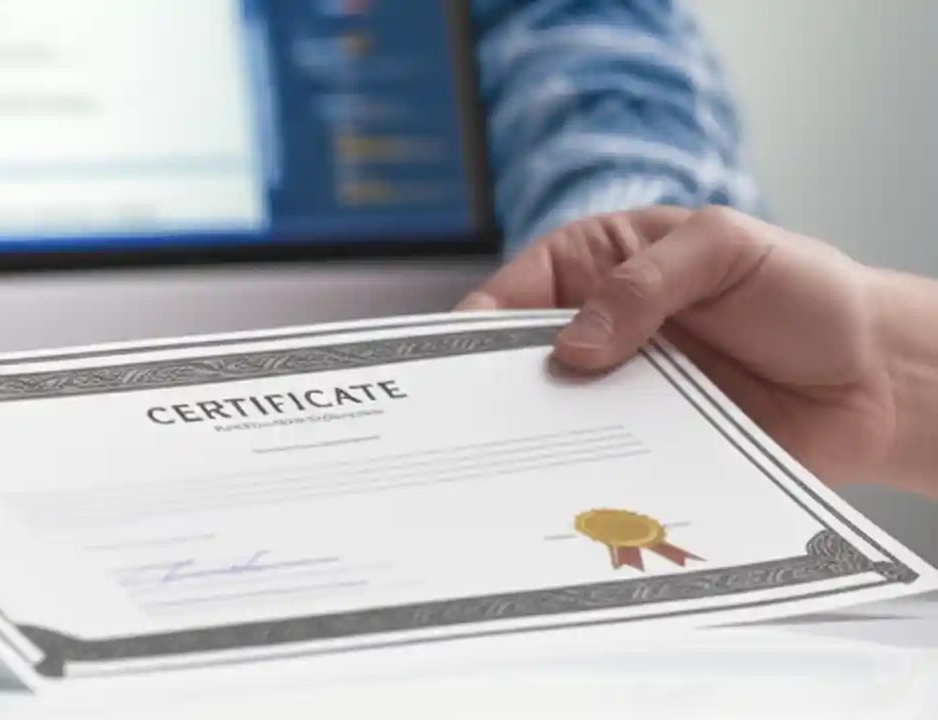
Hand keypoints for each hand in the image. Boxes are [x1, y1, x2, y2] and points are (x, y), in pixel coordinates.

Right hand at [457, 206, 900, 491]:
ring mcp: (617, 400)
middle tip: (468, 425)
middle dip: (491, 394)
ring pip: (552, 426)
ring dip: (536, 445)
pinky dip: (584, 483)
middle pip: (518, 367)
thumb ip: (647, 283)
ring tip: (509, 470)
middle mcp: (595, 336)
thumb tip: (573, 345)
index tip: (450, 363)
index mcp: (596, 267)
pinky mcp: (646, 455)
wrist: (878, 381)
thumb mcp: (725, 247)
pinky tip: (572, 497)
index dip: (474, 327)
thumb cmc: (804, 291)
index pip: (512, 294)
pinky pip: (601, 471)